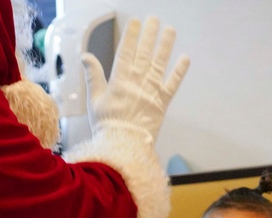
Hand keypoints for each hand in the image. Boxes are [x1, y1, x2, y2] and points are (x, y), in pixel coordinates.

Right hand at [81, 16, 189, 142]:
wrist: (123, 145)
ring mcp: (151, 90)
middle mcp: (137, 81)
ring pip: (160, 63)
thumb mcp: (94, 100)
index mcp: (119, 80)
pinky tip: (185, 58)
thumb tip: (86, 56)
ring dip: (166, 45)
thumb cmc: (106, 124)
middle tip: (154, 19)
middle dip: (149, 34)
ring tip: (170, 30)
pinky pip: (173, 83)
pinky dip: (179, 71)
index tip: (135, 22)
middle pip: (144, 52)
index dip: (131, 35)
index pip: (126, 51)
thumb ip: (93, 76)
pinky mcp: (162, 102)